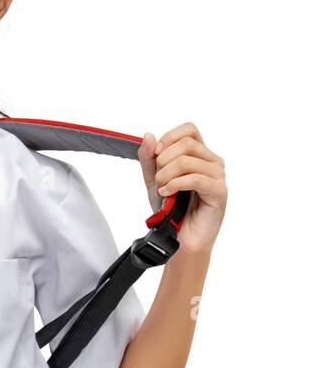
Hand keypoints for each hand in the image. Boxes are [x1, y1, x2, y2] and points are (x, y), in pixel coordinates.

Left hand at [137, 123, 226, 255]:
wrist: (178, 238)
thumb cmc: (171, 210)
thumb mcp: (154, 180)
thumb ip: (149, 158)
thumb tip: (148, 136)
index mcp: (200, 154)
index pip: (189, 130)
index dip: (168, 138)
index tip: (155, 156)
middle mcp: (212, 161)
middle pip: (186, 143)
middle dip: (163, 160)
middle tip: (158, 179)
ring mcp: (218, 176)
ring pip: (188, 160)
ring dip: (167, 175)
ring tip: (162, 190)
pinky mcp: (220, 192)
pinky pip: (196, 179)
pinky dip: (176, 184)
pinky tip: (167, 193)